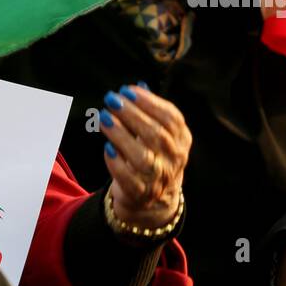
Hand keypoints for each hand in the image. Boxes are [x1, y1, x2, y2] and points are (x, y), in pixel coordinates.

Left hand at [100, 83, 190, 228]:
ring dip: (121, 135)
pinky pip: (128, 178)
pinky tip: (107, 148)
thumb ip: (148, 112)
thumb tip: (136, 87)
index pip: (171, 118)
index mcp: (182, 140)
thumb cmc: (151, 155)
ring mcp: (158, 178)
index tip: (128, 90)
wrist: (150, 198)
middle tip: (112, 99)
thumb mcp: (156, 134)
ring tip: (104, 118)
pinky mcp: (140, 193)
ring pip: (142, 157)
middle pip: (156, 134)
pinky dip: (117, 163)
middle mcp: (174, 159)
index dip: (150, 102)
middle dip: (132, 114)